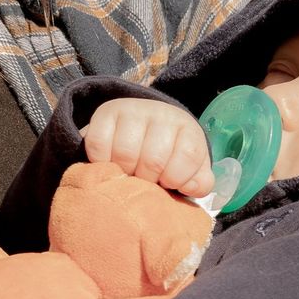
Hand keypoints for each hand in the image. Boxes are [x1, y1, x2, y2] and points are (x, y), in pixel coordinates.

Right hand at [82, 99, 212, 198]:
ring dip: (124, 172)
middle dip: (148, 179)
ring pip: (126, 154)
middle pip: (154, 160)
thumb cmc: (167, 156)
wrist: (140, 127)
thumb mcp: (190, 169)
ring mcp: (132, 110)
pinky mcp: (105, 112)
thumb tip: (191, 188)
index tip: (167, 182)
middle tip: (144, 179)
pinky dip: (101, 162)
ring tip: (128, 171)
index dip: (176, 178)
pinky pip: (99, 145)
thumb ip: (198, 183)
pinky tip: (110, 162)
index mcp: (187, 127)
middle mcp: (161, 113)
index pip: (188, 156)